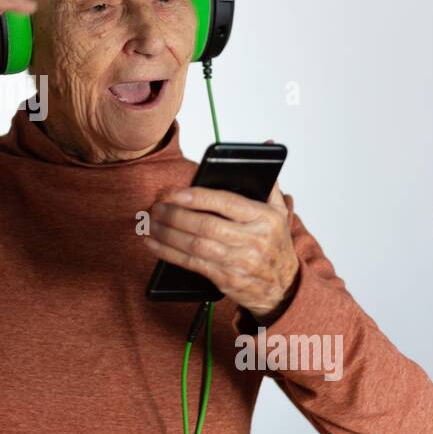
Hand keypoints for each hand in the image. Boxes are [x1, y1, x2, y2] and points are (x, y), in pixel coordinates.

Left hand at [143, 147, 298, 320]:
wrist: (283, 287)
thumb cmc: (273, 243)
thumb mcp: (279, 212)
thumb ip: (267, 182)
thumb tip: (266, 146)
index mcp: (265, 218)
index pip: (227, 203)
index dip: (197, 197)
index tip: (174, 193)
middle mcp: (254, 240)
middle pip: (206, 226)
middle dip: (175, 215)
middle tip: (155, 207)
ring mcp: (240, 263)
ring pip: (196, 246)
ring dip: (166, 234)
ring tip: (149, 222)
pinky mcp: (227, 280)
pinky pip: (192, 264)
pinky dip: (168, 253)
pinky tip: (153, 243)